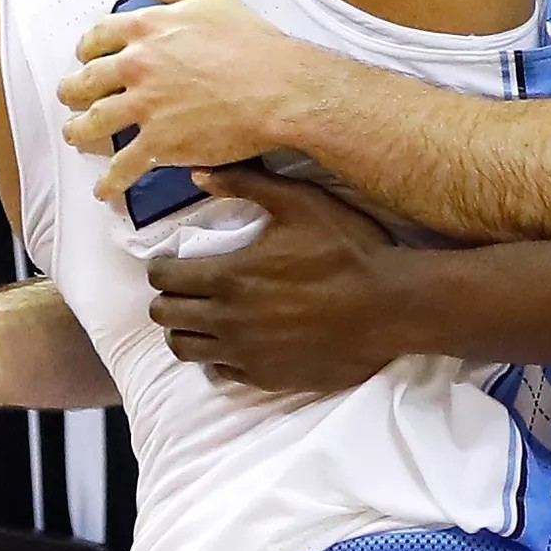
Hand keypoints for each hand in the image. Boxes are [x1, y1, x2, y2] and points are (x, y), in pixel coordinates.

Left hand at [59, 0, 318, 196]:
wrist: (278, 87)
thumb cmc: (252, 43)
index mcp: (146, 28)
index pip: (98, 37)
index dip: (86, 48)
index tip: (86, 56)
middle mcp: (137, 66)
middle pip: (86, 81)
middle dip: (73, 92)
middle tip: (71, 98)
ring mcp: (145, 107)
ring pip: (94, 123)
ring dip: (79, 133)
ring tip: (77, 137)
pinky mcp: (159, 143)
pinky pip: (123, 166)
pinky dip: (110, 181)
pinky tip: (105, 189)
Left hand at [146, 166, 408, 391]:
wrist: (389, 307)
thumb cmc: (346, 249)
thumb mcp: (300, 201)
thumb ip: (244, 184)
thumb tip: (197, 173)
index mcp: (228, 277)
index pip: (163, 279)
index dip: (161, 266)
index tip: (171, 260)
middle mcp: (227, 321)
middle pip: (165, 316)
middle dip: (167, 297)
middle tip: (184, 286)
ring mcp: (245, 354)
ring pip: (184, 348)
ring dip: (184, 328)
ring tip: (201, 313)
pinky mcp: (266, 377)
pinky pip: (219, 371)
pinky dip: (216, 354)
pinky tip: (234, 338)